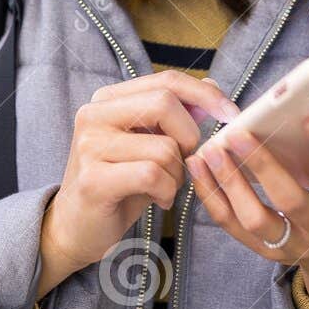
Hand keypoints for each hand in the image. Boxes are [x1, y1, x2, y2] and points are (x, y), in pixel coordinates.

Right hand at [38, 71, 238, 297]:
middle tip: (184, 163)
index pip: (165, 81)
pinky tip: (158, 200)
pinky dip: (166, 191)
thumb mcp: (148, 144)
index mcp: (108, 100)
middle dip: (189, 137)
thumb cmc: (120, 184)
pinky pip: (152, 175)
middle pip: (165, 104)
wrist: (77, 227)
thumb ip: (176, 116)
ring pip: (164, 146)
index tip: (231, 114)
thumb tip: (214, 89)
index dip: (204, 94)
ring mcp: (90, 146)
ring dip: (177, 174)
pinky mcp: (93, 179)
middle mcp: (93, 115)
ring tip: (163, 187)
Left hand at [185, 117, 308, 308]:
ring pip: (256, 218)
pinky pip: (233, 226)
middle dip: (263, 165)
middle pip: (291, 200)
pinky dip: (211, 197)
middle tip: (237, 133)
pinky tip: (199, 166)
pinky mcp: (265, 249)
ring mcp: (292, 242)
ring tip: (210, 150)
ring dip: (229, 183)